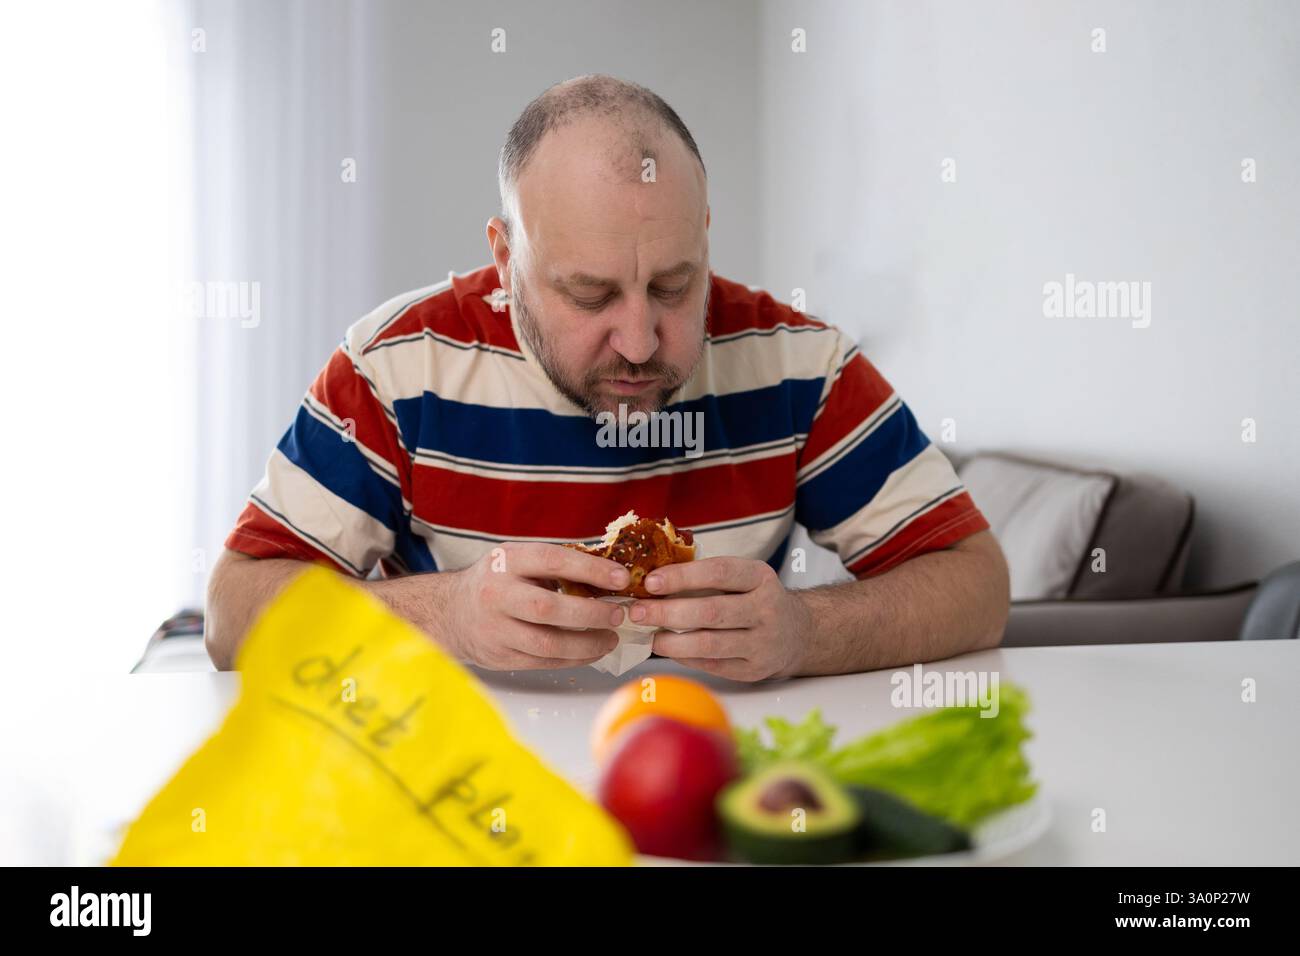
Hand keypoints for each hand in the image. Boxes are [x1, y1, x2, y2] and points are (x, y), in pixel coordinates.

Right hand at [436, 542, 631, 669]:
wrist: (451, 612)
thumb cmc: (498, 581)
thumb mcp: (519, 560)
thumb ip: (557, 565)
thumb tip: (611, 575)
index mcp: (507, 561)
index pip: (553, 562)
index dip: (591, 570)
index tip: (622, 577)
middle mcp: (498, 594)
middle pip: (548, 608)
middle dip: (591, 614)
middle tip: (618, 614)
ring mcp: (496, 629)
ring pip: (547, 643)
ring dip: (587, 644)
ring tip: (611, 639)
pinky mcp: (500, 656)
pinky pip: (544, 662)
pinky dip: (574, 658)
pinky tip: (591, 651)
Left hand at [628, 557, 812, 681]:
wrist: (796, 632)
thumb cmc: (756, 599)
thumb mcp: (744, 577)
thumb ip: (707, 577)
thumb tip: (654, 581)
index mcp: (760, 577)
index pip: (719, 572)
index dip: (682, 576)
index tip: (651, 581)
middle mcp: (766, 609)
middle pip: (711, 612)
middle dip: (667, 612)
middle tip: (637, 612)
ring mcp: (762, 642)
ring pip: (709, 644)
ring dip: (672, 641)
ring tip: (649, 635)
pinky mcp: (754, 669)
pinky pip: (712, 665)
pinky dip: (686, 657)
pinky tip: (669, 649)